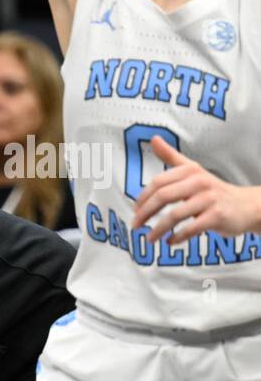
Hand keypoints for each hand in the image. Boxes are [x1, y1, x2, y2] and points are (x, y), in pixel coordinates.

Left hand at [132, 137, 260, 242]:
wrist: (245, 205)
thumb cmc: (212, 190)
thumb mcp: (193, 170)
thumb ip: (172, 157)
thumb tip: (154, 138)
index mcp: (190, 170)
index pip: (158, 182)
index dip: (143, 197)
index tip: (135, 210)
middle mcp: (200, 182)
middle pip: (163, 197)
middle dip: (145, 213)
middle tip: (135, 225)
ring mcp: (209, 199)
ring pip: (175, 215)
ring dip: (158, 229)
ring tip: (149, 239)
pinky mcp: (217, 216)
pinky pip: (190, 228)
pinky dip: (177, 237)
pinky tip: (170, 241)